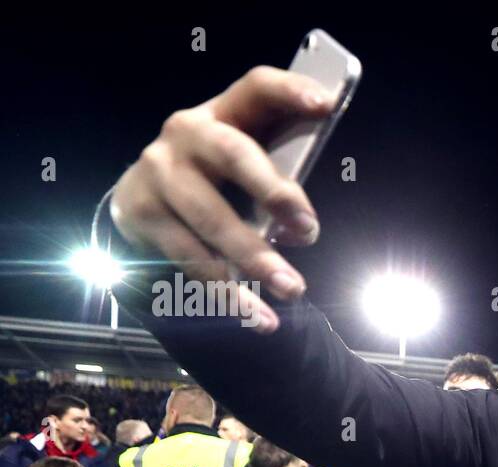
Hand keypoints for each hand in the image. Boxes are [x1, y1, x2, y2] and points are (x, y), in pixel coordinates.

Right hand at [110, 66, 338, 332]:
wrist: (141, 197)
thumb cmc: (217, 178)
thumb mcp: (243, 158)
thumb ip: (278, 168)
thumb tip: (308, 220)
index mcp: (222, 113)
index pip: (256, 88)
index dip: (290, 91)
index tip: (326, 103)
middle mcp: (183, 135)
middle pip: (233, 155)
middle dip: (275, 193)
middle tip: (310, 231)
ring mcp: (157, 174)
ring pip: (210, 219)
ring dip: (254, 259)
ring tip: (293, 289)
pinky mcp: (140, 216)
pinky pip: (190, 258)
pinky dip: (228, 293)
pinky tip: (259, 317)